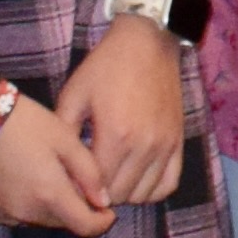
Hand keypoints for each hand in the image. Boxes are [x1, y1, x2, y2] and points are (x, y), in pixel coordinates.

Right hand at [0, 81, 117, 237]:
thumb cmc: (22, 121)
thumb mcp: (65, 139)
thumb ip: (89, 173)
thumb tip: (103, 200)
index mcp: (50, 195)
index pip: (85, 227)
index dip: (102, 222)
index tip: (108, 211)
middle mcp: (26, 213)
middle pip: (62, 223)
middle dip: (75, 209)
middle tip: (76, 183)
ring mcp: (3, 213)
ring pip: (38, 219)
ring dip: (49, 206)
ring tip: (47, 174)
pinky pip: (15, 214)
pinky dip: (26, 203)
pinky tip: (22, 177)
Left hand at [60, 15, 191, 208]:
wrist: (148, 42)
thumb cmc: (106, 67)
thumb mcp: (74, 94)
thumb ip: (64, 133)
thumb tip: (59, 165)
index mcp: (115, 135)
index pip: (97, 185)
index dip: (81, 187)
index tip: (74, 178)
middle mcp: (144, 146)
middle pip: (119, 195)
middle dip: (101, 192)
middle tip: (89, 178)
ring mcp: (165, 146)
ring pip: (143, 195)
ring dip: (125, 191)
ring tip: (111, 175)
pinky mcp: (178, 142)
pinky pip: (168, 184)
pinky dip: (151, 189)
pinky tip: (136, 177)